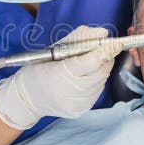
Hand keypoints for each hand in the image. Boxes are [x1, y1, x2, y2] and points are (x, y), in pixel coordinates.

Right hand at [0, 26, 123, 129]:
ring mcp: (76, 104)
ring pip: (101, 81)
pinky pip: (98, 91)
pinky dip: (96, 81)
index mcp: (58, 75)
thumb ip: (80, 38)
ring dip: (101, 69)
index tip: (115, 43)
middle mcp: (68, 93)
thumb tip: (103, 33)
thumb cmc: (39, 70)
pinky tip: (85, 77)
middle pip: (100, 72)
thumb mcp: (54, 48)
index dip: (105, 52)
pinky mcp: (81, 111)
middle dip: (105, 58)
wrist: (28, 98)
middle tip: (103, 50)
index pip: (90, 62)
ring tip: (89, 64)